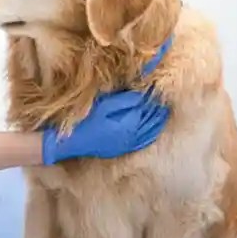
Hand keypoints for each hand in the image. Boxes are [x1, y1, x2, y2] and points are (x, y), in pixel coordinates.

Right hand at [41, 87, 170, 163]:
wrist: (69, 143)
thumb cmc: (85, 121)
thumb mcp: (104, 106)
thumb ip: (125, 101)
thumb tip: (143, 96)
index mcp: (130, 124)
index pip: (149, 110)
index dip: (156, 100)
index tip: (163, 89)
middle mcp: (133, 136)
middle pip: (152, 121)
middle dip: (160, 110)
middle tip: (167, 100)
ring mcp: (128, 144)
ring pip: (149, 131)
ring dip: (158, 121)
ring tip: (165, 112)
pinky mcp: (121, 148)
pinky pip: (143, 141)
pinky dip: (151, 133)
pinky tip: (154, 129)